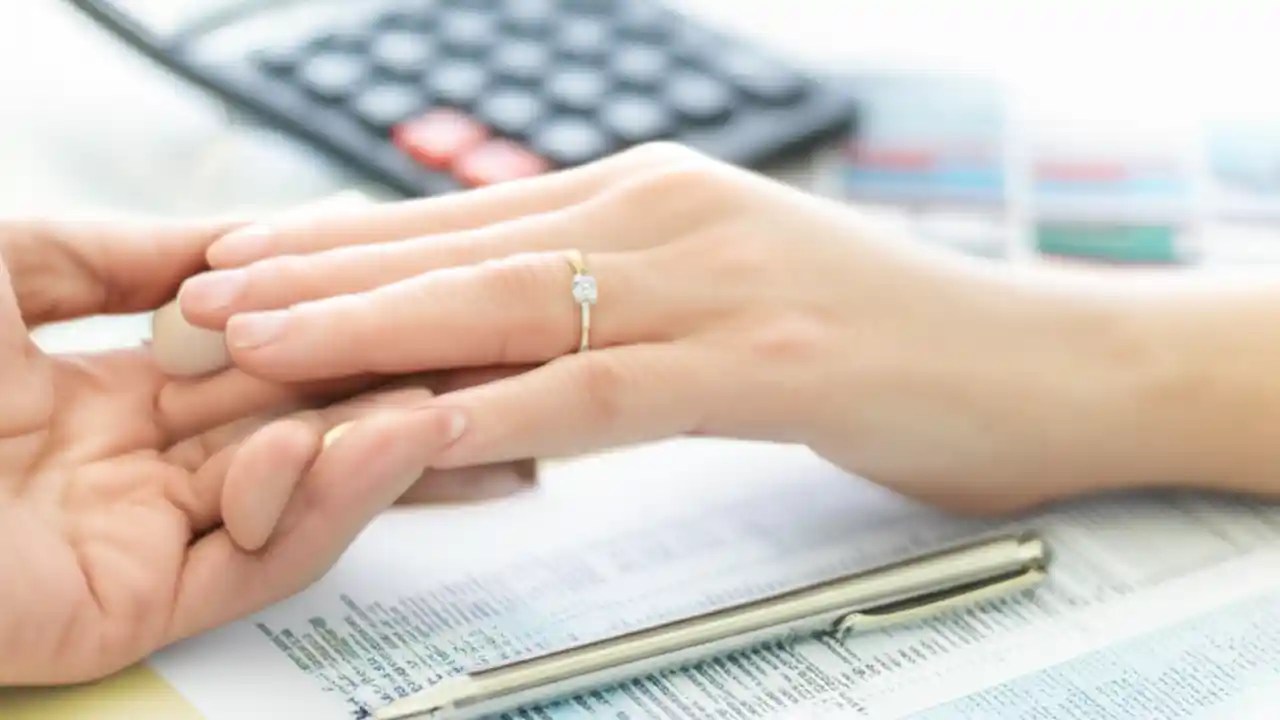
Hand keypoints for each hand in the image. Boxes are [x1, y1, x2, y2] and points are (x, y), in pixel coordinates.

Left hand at [0, 220, 475, 685]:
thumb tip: (248, 241)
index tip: (419, 301)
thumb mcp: (3, 265)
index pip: (254, 366)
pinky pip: (259, 560)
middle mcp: (130, 470)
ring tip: (449, 392)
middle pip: (292, 431)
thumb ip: (130, 255)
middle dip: (388, 394)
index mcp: (102, 394)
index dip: (340, 335)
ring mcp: (135, 542)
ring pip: (294, 498)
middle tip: (482, 356)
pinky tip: (390, 438)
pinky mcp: (131, 609)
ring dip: (379, 445)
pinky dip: (334, 500)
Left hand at [179, 144, 1182, 512]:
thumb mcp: (726, 292)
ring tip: (250, 345)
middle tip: (197, 300)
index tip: (236, 266)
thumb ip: (615, 291)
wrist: (1040, 360)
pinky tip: (407, 428)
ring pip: (505, 304)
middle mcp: (668, 217)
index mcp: (652, 196)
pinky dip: (489, 411)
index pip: (463, 216)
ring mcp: (716, 284)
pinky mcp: (764, 366)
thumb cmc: (877, 334)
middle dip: (314, 276)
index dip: (339, 245)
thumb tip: (503, 319)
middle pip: (455, 246)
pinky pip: (596, 391)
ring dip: (368, 327)